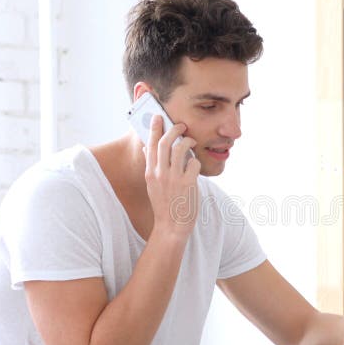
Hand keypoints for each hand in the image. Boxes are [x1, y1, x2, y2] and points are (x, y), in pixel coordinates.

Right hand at [144, 115, 201, 239]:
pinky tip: (195, 166)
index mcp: (150, 173)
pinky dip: (196, 161)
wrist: (171, 227)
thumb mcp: (152, 185)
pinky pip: (194, 163)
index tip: (159, 117)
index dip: (155, 129)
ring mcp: (174, 178)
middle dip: (175, 129)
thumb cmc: (164, 205)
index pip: (152, 145)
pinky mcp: (188, 184)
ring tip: (192, 142)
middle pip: (166, 143)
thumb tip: (146, 149)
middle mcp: (160, 174)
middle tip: (181, 125)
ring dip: (188, 142)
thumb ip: (151, 166)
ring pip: (181, 149)